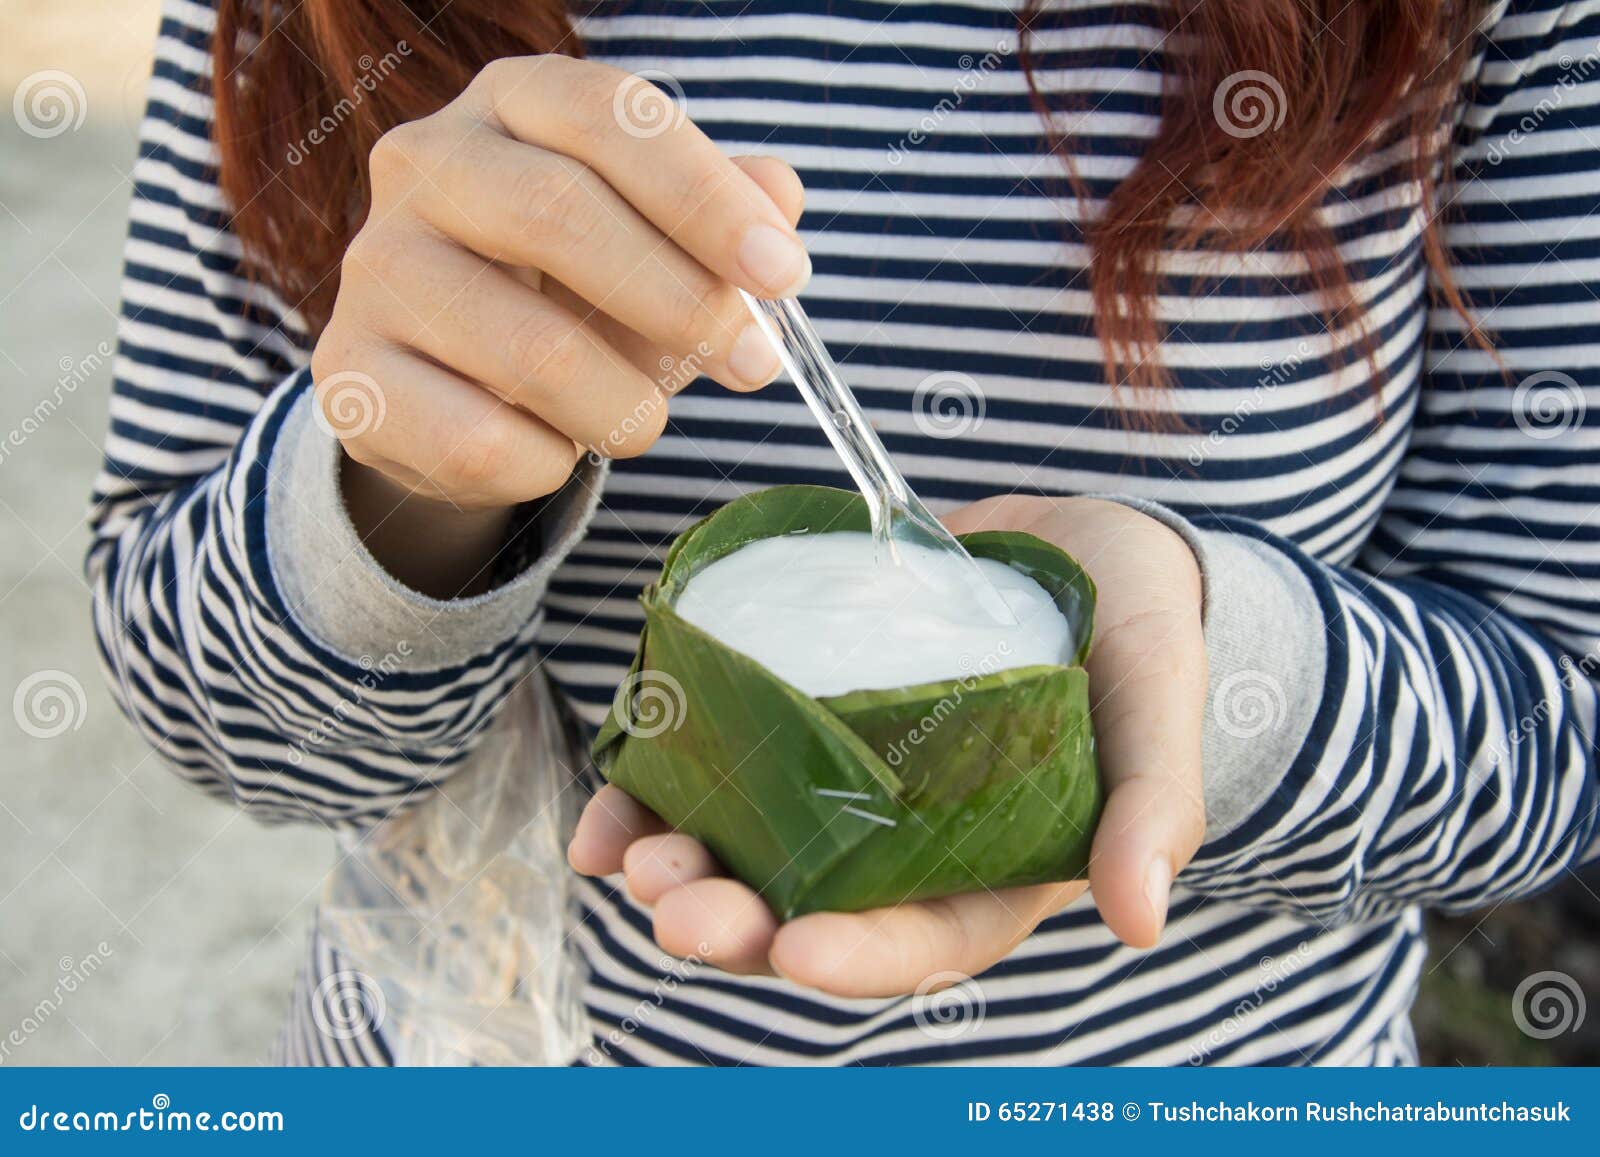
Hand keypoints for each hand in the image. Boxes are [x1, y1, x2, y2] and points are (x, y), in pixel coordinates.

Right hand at [309, 56, 807, 590]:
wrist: (450, 382)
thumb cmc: (568, 292)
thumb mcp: (651, 241)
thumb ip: (716, 217)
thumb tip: (778, 197)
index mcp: (511, 105)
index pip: (608, 117)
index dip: (704, 197)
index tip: (783, 273)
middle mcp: (425, 165)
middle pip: (558, 214)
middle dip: (681, 300)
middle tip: (752, 361)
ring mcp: (375, 269)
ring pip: (531, 349)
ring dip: (626, 407)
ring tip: (644, 420)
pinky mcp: (348, 375)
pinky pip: (479, 440)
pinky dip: (549, 464)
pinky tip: (555, 449)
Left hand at [569, 495, 1207, 997]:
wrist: (1082, 543)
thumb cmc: (1138, 628)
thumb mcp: (1158, 702)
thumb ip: (1152, 804)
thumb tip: (1140, 924)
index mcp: (995, 866)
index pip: (925, 936)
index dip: (862, 955)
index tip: (799, 951)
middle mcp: (905, 839)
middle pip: (813, 907)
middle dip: (737, 921)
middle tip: (676, 910)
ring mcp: (845, 779)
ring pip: (749, 848)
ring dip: (680, 864)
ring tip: (623, 860)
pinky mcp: (800, 713)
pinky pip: (720, 767)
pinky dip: (656, 791)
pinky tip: (602, 812)